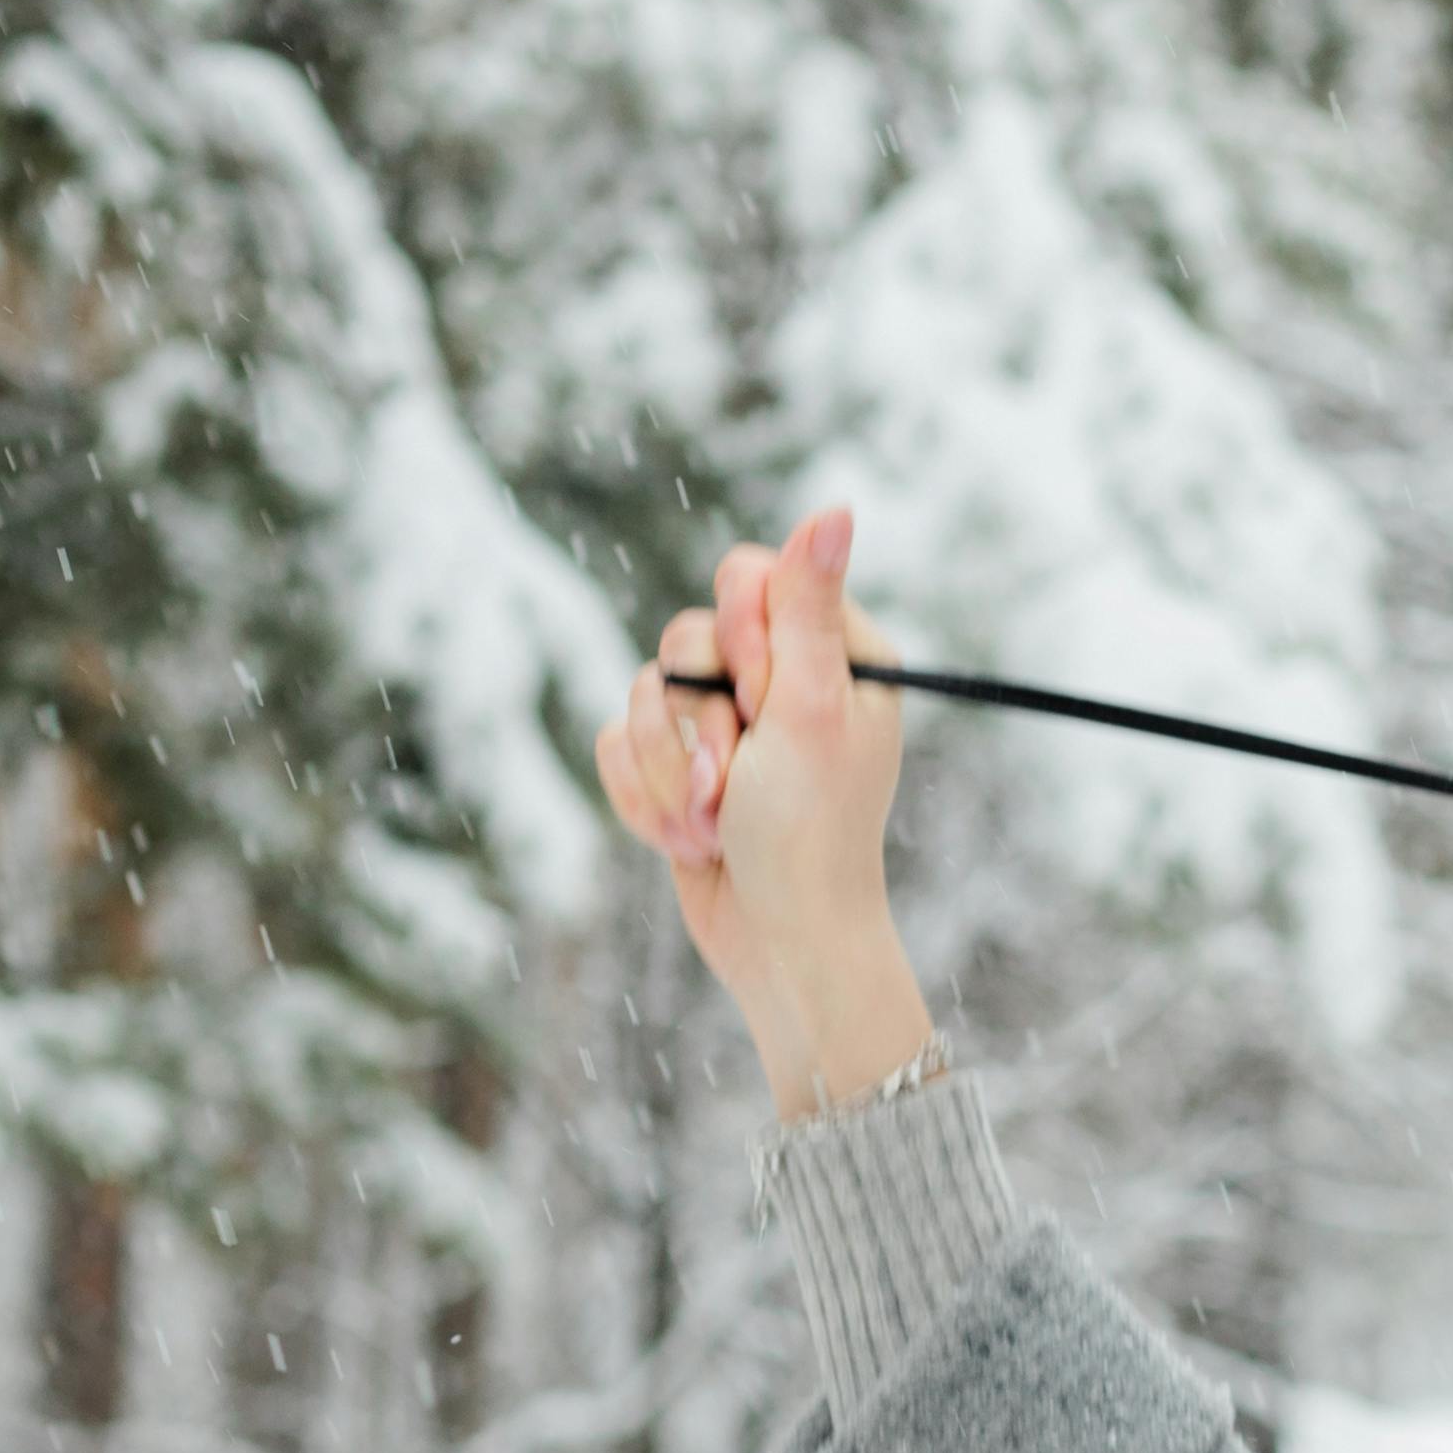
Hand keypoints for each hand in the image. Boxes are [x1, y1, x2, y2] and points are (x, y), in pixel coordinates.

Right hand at [592, 506, 935, 1116]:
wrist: (780, 945)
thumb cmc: (811, 834)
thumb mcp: (808, 710)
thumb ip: (805, 608)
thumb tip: (835, 507)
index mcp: (834, 654)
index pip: (746, 579)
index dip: (740, 641)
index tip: (767, 703)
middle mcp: (781, 680)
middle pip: (685, 635)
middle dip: (697, 721)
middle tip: (740, 780)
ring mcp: (725, 726)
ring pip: (642, 692)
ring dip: (672, 773)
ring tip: (716, 826)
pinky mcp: (678, 767)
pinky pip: (617, 744)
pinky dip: (646, 798)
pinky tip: (691, 840)